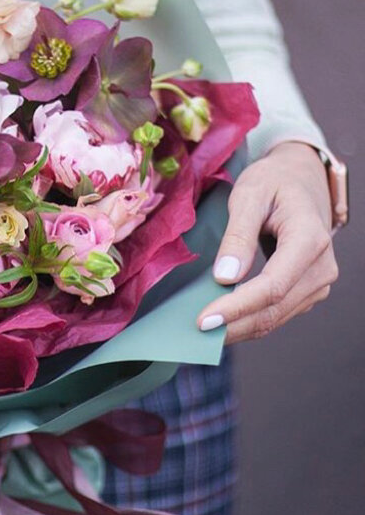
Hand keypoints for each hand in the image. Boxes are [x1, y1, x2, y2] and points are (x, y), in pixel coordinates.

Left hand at [197, 141, 337, 342]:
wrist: (300, 180)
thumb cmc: (273, 182)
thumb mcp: (249, 195)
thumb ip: (237, 236)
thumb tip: (225, 277)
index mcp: (309, 239)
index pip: (272, 286)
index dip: (237, 307)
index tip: (204, 320)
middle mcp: (321, 266)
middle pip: (274, 309)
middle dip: (233, 325)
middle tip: (194, 334)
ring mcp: (317, 282)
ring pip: (275, 318)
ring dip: (238, 329)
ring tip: (202, 333)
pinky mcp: (307, 290)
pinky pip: (276, 314)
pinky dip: (248, 321)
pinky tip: (221, 323)